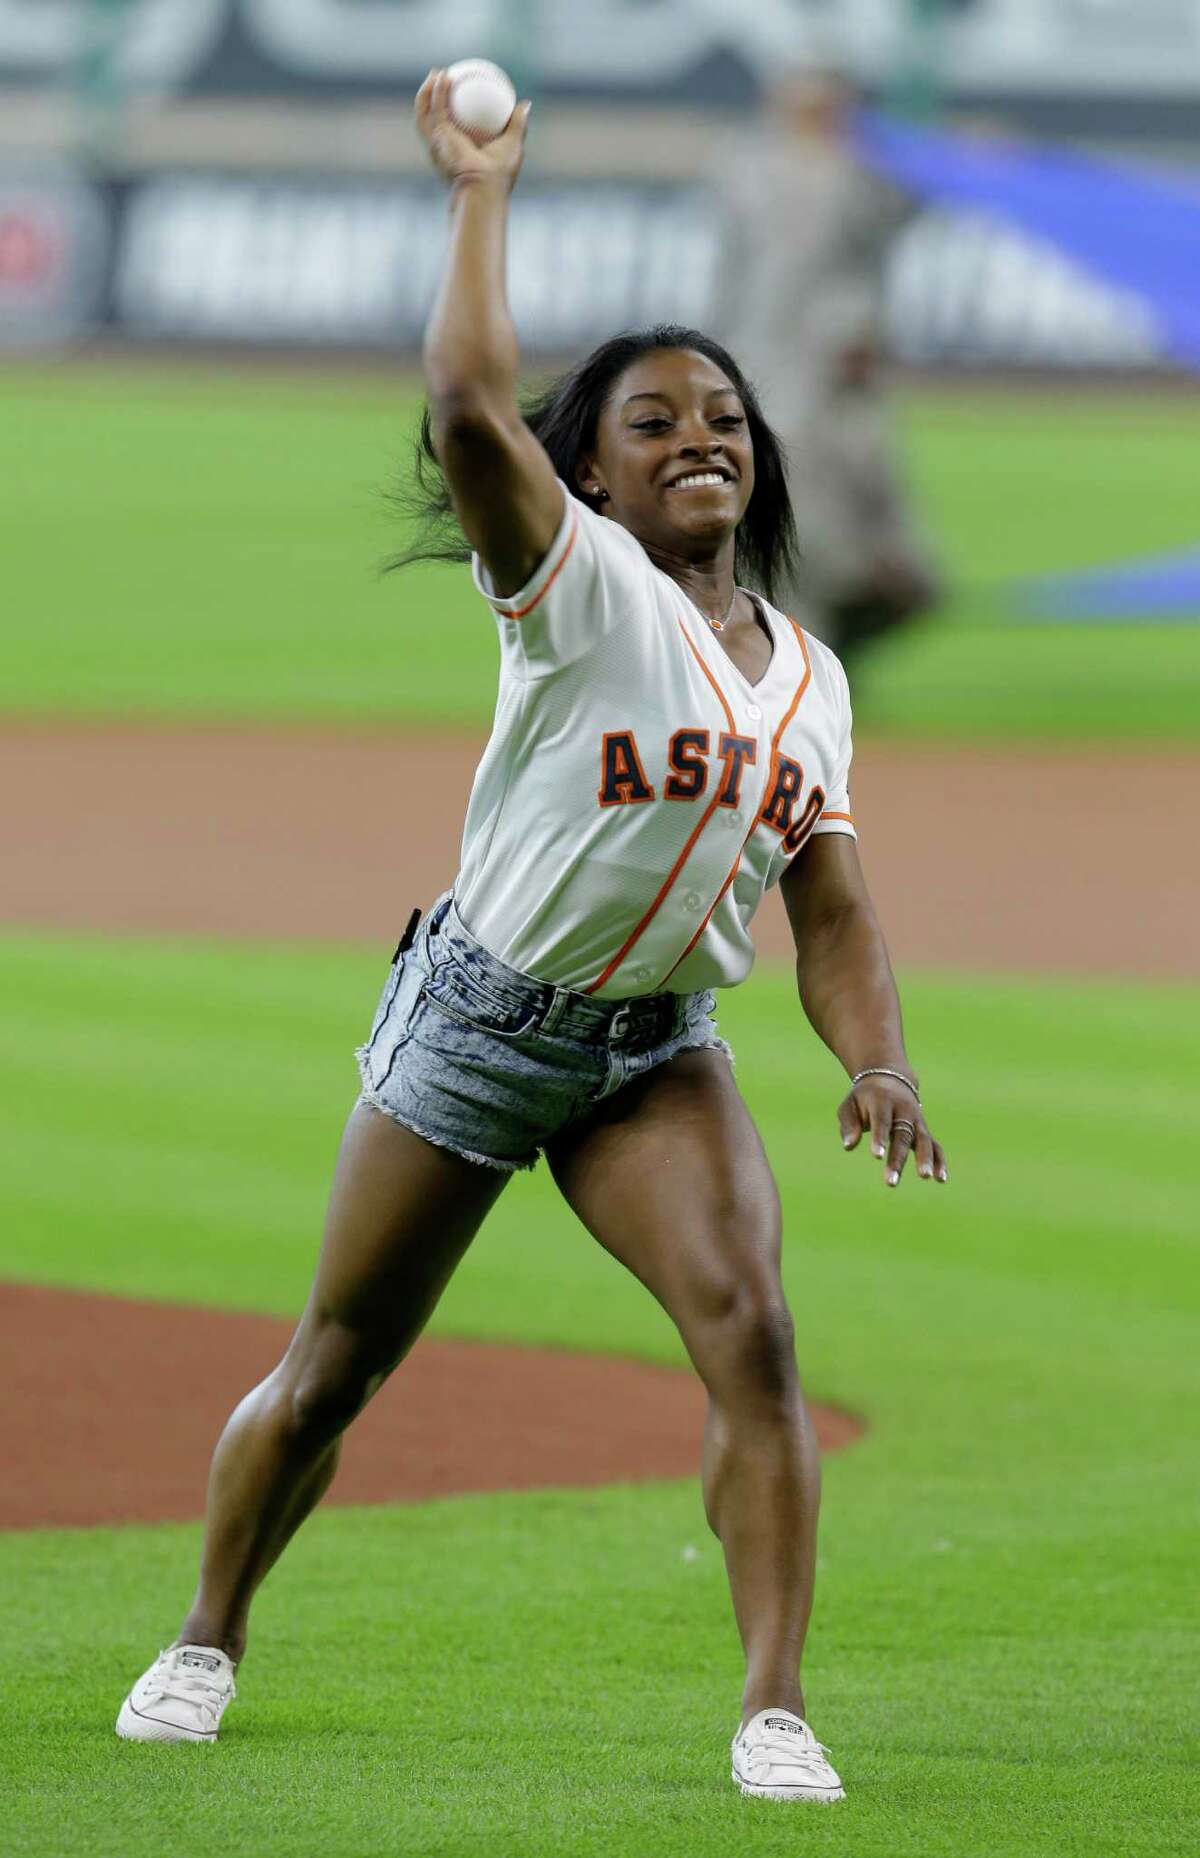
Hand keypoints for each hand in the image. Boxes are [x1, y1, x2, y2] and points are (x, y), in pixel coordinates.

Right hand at [415, 68, 530, 190]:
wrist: (485, 187)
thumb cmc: (500, 174)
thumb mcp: (513, 144)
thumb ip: (517, 123)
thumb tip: (524, 103)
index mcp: (458, 152)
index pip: (450, 127)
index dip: (450, 109)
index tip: (458, 89)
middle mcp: (443, 149)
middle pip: (430, 119)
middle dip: (430, 97)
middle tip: (443, 77)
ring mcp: (437, 145)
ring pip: (423, 113)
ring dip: (426, 92)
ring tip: (438, 73)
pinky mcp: (437, 139)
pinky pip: (433, 110)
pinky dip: (435, 93)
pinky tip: (442, 77)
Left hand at [837, 1075, 947, 1188]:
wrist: (890, 1079)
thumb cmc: (864, 1098)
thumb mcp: (850, 1104)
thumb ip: (848, 1124)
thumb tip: (848, 1146)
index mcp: (882, 1101)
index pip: (882, 1121)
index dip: (880, 1138)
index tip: (877, 1156)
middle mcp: (903, 1110)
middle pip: (903, 1135)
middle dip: (897, 1158)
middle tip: (891, 1181)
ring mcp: (917, 1120)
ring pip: (924, 1139)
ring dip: (925, 1158)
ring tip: (925, 1176)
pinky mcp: (925, 1130)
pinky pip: (935, 1145)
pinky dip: (939, 1161)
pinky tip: (940, 1179)